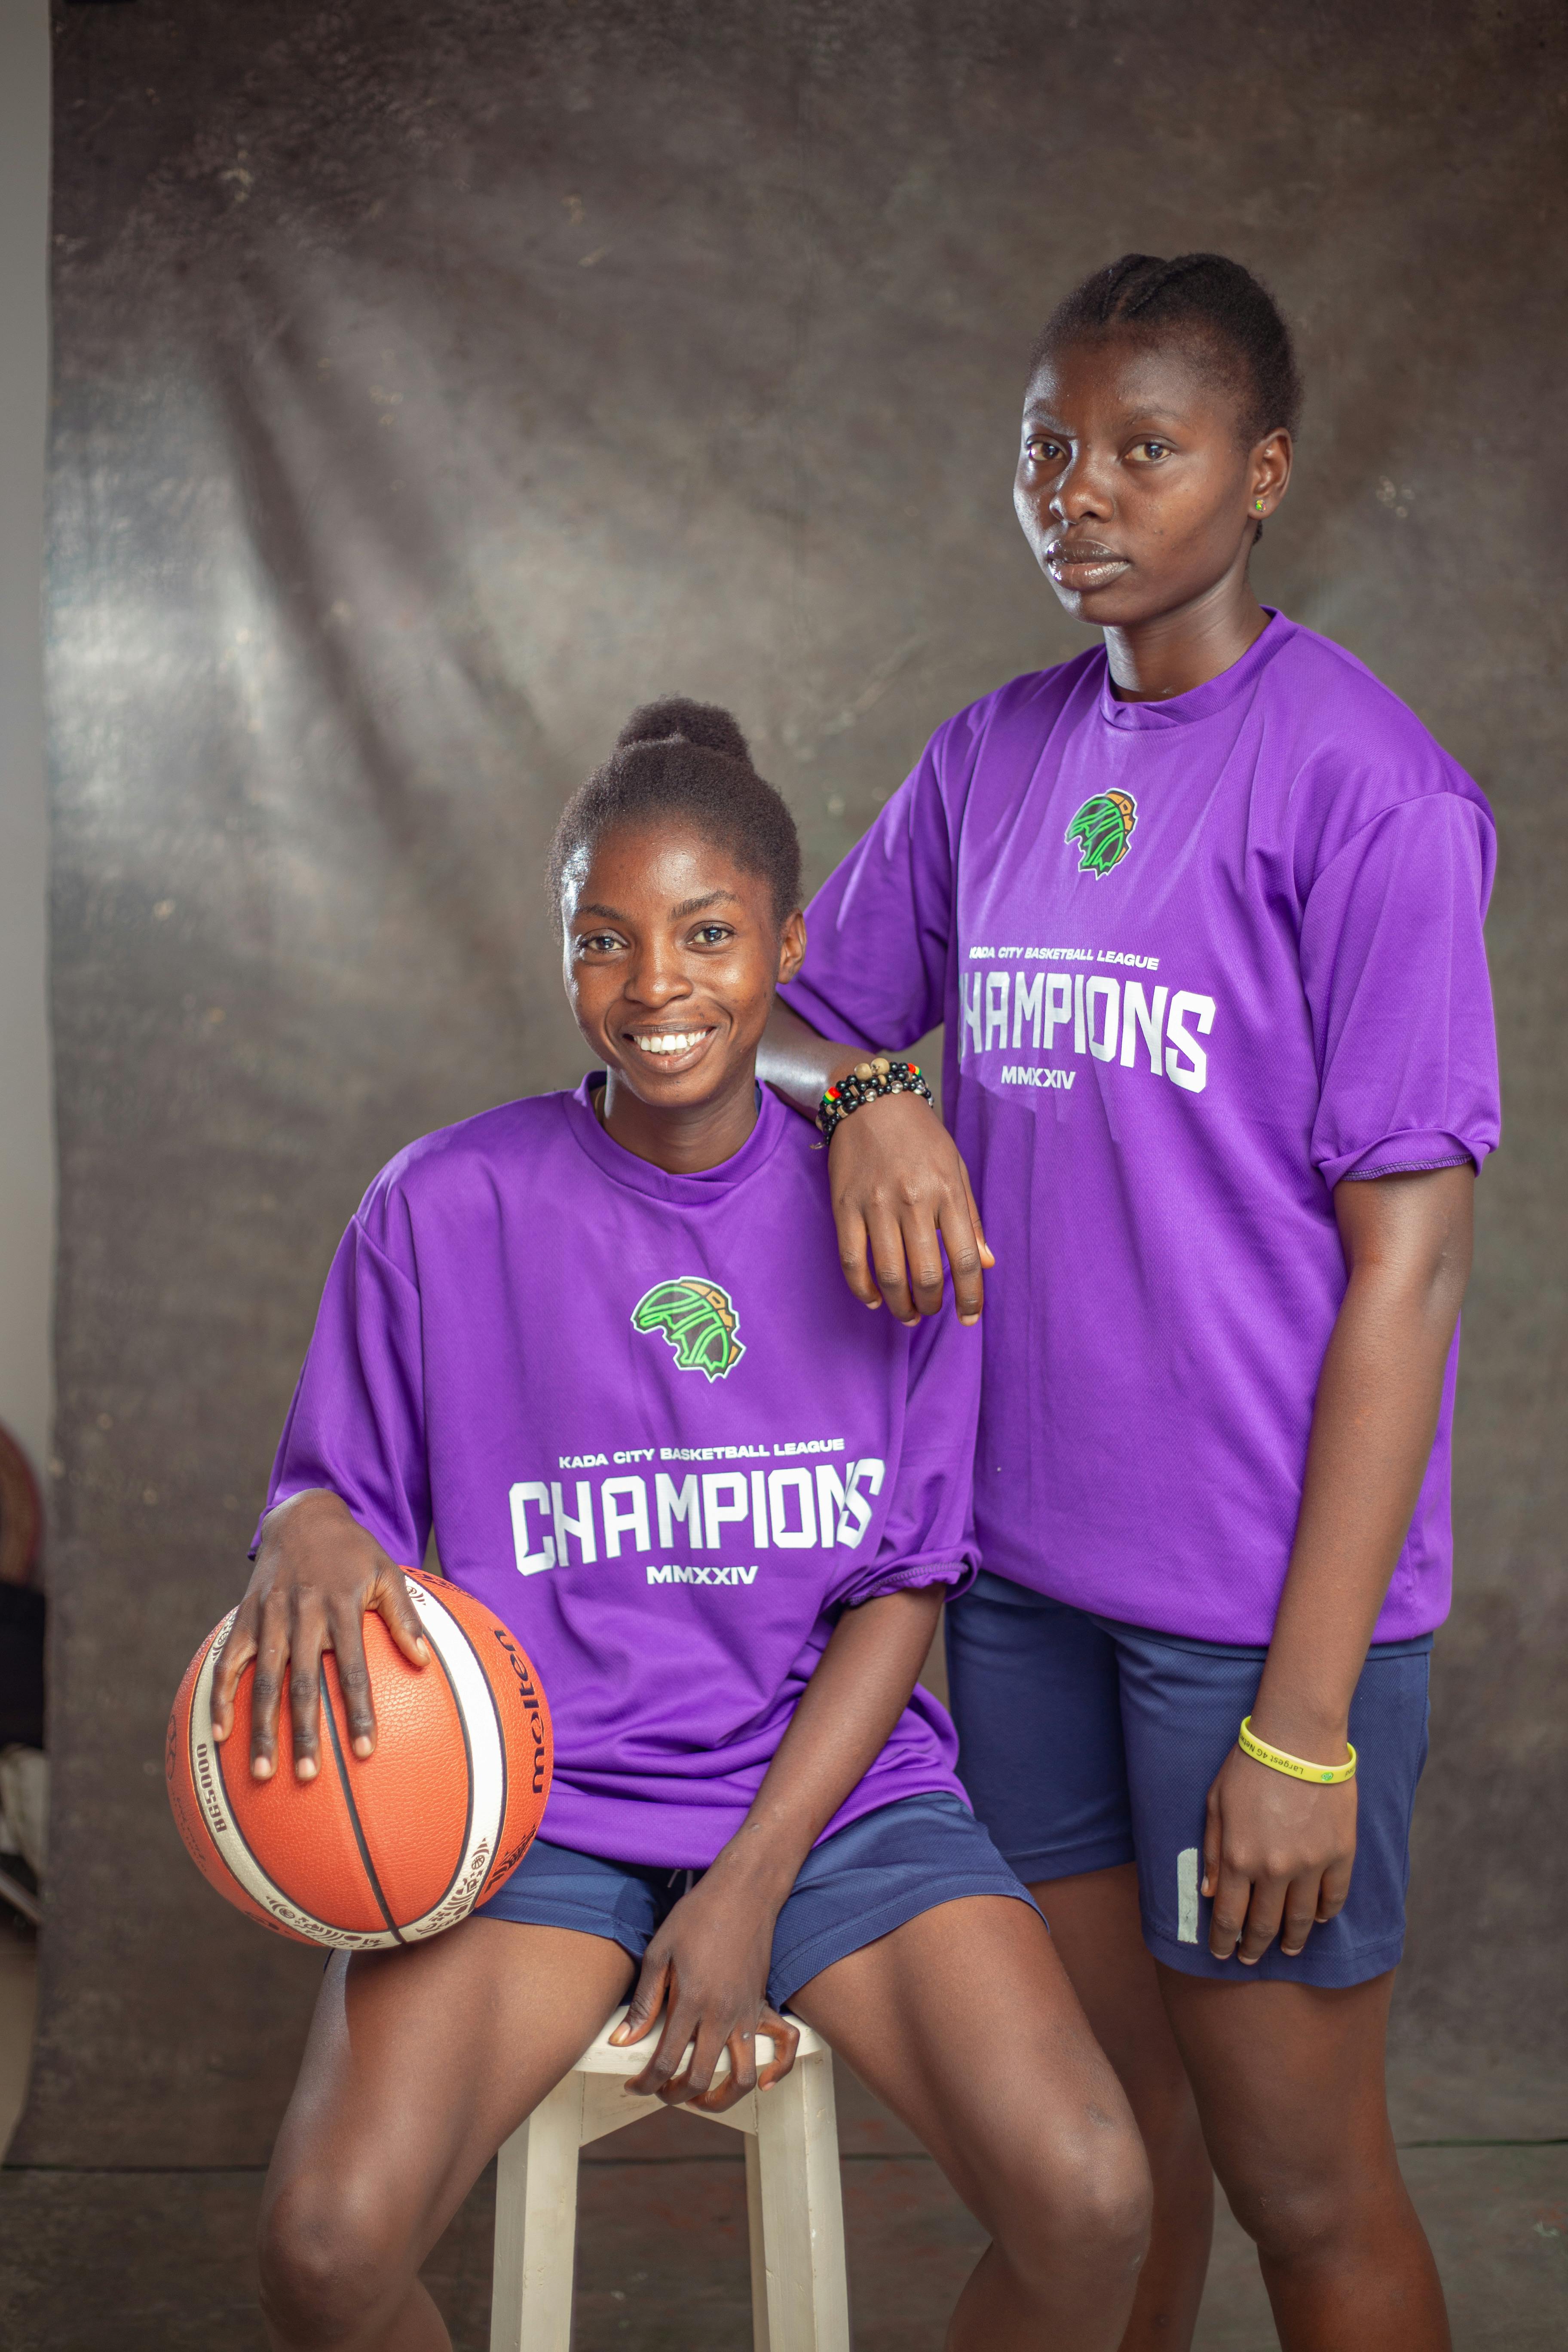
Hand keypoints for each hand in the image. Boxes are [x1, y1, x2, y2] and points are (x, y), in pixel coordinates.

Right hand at [209, 1489, 428, 1782]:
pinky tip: (221, 1731)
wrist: (303, 1515)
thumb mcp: (387, 1573)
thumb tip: (425, 1661)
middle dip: (304, 1731)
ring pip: (263, 1679)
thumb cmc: (353, 1552)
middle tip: (308, 1776)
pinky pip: (229, 1660)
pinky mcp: (246, 1616)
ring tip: (263, 1771)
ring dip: (261, 1727)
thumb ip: (403, 1618)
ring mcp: (269, 1616)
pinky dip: (221, 1695)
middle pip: (303, 1682)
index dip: (359, 1711)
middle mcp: (303, 1614)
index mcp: (340, 1606)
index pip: (352, 1670)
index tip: (365, 1752)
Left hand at [609, 1853, 799, 2112]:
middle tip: (659, 2090)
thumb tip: (622, 2041)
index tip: (633, 2086)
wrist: (745, 1891)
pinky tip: (762, 2081)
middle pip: (700, 2079)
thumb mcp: (660, 1951)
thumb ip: (644, 2001)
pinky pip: (782, 2047)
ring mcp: (748, 2013)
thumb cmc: (698, 1915)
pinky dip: (776, 2071)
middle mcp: (722, 2015)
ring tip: (699, 2097)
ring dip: (721, 2099)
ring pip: (743, 2077)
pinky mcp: (764, 2005)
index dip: (646, 2084)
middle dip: (674, 2096)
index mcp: (692, 2002)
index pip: (666, 2062)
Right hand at [827, 1091, 993, 1324]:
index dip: (971, 1296)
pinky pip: (852, 1260)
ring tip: (906, 1313)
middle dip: (931, 1305)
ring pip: (888, 1274)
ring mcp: (875, 1205)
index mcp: (946, 1192)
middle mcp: (913, 1200)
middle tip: (931, 1311)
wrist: (872, 1100)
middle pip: (926, 1274)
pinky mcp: (844, 1206)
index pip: (965, 1258)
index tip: (969, 1317)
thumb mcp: (957, 1168)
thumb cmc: (921, 1135)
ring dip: (900, 1305)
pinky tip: (873, 1299)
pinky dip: (863, 1289)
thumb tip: (987, 1263)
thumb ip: (971, 1217)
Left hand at [1202, 1740, 1356, 1964]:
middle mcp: (1275, 1869)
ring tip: (1289, 1949)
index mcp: (1240, 1858)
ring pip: (1303, 1918)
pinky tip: (1320, 1919)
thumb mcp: (1216, 1804)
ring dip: (1294, 1939)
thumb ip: (1214, 1851)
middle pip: (1265, 1924)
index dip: (1224, 1941)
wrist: (1298, 1739)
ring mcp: (1311, 1864)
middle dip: (1255, 1947)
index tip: (1222, 1955)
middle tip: (1251, 1960)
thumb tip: (1210, 1892)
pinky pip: (1334, 1896)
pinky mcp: (1340, 1853)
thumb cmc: (1249, 1766)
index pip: (1230, 1916)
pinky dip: (1326, 1913)